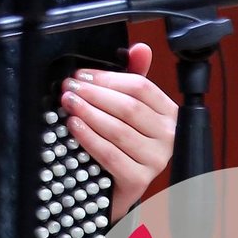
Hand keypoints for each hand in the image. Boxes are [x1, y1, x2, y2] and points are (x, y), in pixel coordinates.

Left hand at [61, 42, 178, 222]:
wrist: (114, 188)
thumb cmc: (121, 145)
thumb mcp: (128, 111)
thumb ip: (133, 78)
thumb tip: (140, 48)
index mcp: (168, 114)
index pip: (141, 87)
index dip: (108, 78)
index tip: (81, 75)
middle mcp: (168, 136)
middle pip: (129, 107)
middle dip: (94, 94)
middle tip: (69, 88)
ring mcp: (156, 160)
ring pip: (118, 129)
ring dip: (89, 113)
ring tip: (68, 103)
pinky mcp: (139, 180)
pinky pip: (111, 154)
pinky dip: (90, 138)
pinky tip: (74, 127)